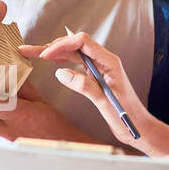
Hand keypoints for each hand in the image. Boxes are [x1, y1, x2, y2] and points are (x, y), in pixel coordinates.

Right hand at [20, 31, 154, 148]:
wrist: (138, 127)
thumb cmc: (125, 116)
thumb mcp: (104, 101)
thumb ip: (84, 85)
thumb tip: (60, 73)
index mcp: (109, 62)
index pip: (82, 42)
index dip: (61, 45)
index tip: (45, 56)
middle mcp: (104, 61)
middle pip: (75, 45)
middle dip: (53, 46)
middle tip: (29, 50)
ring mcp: (100, 67)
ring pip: (74, 53)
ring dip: (55, 52)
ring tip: (34, 53)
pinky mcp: (96, 76)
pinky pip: (77, 62)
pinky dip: (62, 60)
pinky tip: (52, 62)